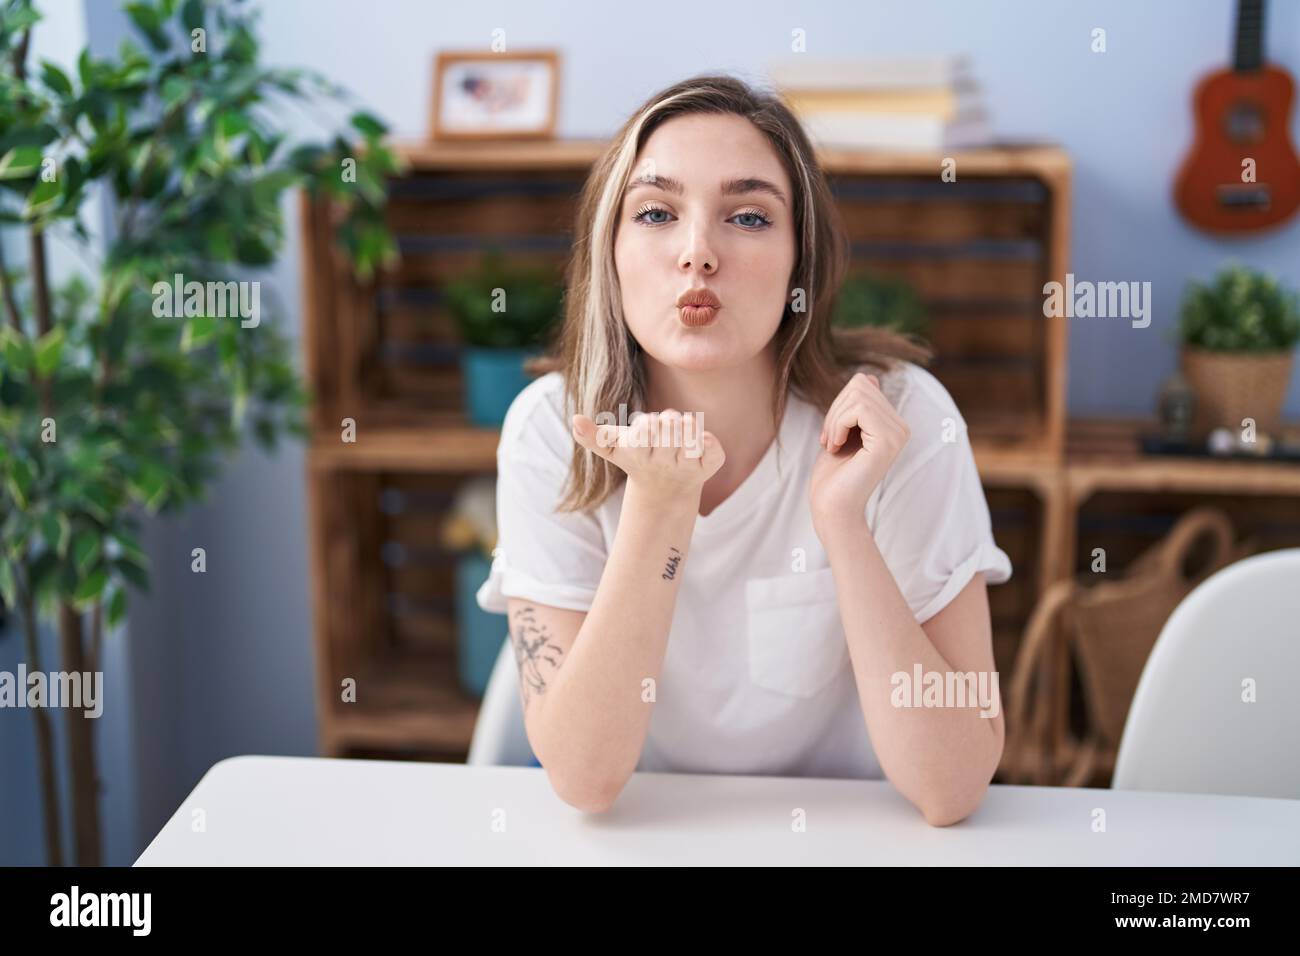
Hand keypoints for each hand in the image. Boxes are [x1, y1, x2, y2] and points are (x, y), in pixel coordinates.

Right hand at [571, 408, 725, 499]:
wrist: (664, 489)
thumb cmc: (636, 456)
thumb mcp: (614, 447)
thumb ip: (593, 436)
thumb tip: (574, 420)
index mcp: (639, 454)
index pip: (642, 439)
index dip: (647, 429)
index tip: (648, 422)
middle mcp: (663, 462)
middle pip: (667, 439)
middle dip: (668, 424)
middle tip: (667, 419)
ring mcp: (686, 466)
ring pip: (691, 446)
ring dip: (689, 431)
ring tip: (684, 422)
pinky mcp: (707, 466)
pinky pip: (715, 455)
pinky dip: (711, 444)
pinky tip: (704, 437)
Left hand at [810, 372, 909, 534]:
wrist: (832, 508)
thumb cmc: (833, 475)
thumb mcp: (843, 431)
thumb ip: (856, 407)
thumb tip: (870, 377)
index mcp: (893, 424)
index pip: (864, 384)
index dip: (838, 403)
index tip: (830, 433)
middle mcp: (901, 428)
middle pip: (860, 385)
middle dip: (835, 409)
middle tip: (828, 439)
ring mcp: (898, 434)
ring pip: (858, 394)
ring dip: (834, 418)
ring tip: (832, 443)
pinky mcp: (887, 441)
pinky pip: (858, 409)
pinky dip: (837, 424)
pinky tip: (835, 446)